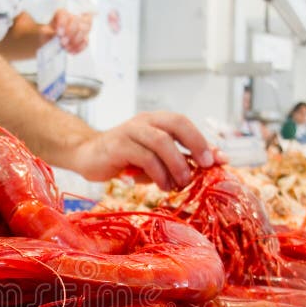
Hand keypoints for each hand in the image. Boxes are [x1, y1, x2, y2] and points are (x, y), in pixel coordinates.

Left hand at [42, 9, 92, 53]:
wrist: (49, 42)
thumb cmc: (46, 35)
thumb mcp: (42, 33)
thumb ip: (47, 32)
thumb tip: (55, 34)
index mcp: (61, 13)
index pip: (65, 14)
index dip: (63, 23)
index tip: (59, 34)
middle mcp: (72, 17)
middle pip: (78, 20)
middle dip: (71, 32)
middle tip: (63, 42)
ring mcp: (80, 26)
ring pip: (85, 28)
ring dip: (76, 40)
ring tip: (66, 48)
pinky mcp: (83, 37)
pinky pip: (86, 40)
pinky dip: (80, 47)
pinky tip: (71, 51)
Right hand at [67, 111, 227, 188]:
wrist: (86, 155)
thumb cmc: (123, 158)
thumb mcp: (153, 159)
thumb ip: (176, 159)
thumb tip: (207, 166)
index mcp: (155, 121)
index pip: (184, 124)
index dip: (203, 141)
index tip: (219, 160)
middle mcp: (144, 121)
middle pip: (177, 124)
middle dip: (196, 145)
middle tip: (206, 166)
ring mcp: (130, 131)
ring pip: (162, 142)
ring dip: (176, 164)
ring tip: (181, 183)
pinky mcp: (118, 146)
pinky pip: (145, 157)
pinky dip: (158, 173)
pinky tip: (162, 185)